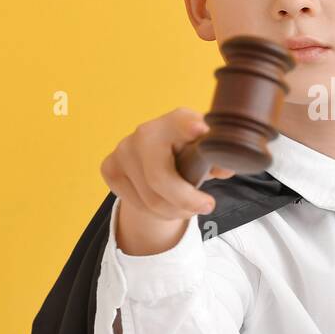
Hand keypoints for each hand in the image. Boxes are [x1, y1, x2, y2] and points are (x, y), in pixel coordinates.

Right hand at [100, 107, 235, 256]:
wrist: (156, 155)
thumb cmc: (189, 151)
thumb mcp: (207, 153)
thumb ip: (218, 160)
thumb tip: (225, 167)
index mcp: (177, 121)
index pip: (182, 123)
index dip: (189, 127)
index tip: (199, 130)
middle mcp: (145, 132)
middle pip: (161, 179)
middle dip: (186, 201)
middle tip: (208, 206)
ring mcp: (123, 148)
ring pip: (150, 200)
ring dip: (174, 211)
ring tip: (188, 208)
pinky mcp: (109, 167)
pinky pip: (135, 204)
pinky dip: (156, 213)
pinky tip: (166, 203)